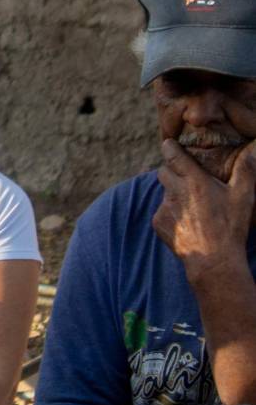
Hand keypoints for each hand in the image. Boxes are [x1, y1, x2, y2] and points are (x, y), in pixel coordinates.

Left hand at [155, 138, 255, 283]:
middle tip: (188, 179)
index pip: (172, 154)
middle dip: (172, 171)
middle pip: (163, 171)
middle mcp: (175, 191)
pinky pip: (162, 211)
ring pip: (164, 192)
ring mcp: (164, 207)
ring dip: (175, 194)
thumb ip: (246, 170)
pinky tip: (189, 224)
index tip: (170, 144)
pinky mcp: (158, 223)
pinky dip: (172, 213)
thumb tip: (254, 149)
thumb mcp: (243, 197)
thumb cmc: (231, 227)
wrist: (214, 261)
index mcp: (194, 181)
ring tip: (194, 207)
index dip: (170, 147)